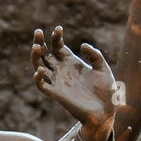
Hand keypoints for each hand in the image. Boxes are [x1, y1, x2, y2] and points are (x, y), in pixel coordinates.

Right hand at [31, 26, 115, 140]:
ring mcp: (58, 82)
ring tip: (36, 46)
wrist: (105, 112)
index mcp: (72, 62)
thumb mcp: (103, 69)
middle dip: (40, 42)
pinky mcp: (56, 94)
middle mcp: (62, 70)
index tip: (59, 29)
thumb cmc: (105, 92)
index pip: (58, 46)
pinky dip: (38, 78)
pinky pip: (42, 85)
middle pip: (45, 54)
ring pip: (39, 67)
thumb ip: (94, 55)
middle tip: (38, 31)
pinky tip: (40, 70)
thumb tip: (81, 46)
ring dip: (35, 57)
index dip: (56, 37)